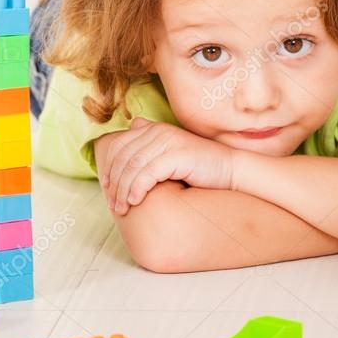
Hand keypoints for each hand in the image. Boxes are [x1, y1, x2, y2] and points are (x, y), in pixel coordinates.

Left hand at [99, 117, 234, 214]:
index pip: (120, 146)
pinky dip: (137, 189)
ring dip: (123, 190)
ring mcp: (168, 141)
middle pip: (124, 158)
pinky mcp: (177, 154)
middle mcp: (159, 132)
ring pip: (133, 167)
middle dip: (115, 183)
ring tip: (122, 208)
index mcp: (154, 129)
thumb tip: (132, 128)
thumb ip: (150, 146)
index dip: (110, 167)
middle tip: (114, 205)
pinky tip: (136, 201)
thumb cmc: (199, 167)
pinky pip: (148, 173)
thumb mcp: (170, 154)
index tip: (107, 188)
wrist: (230, 170)